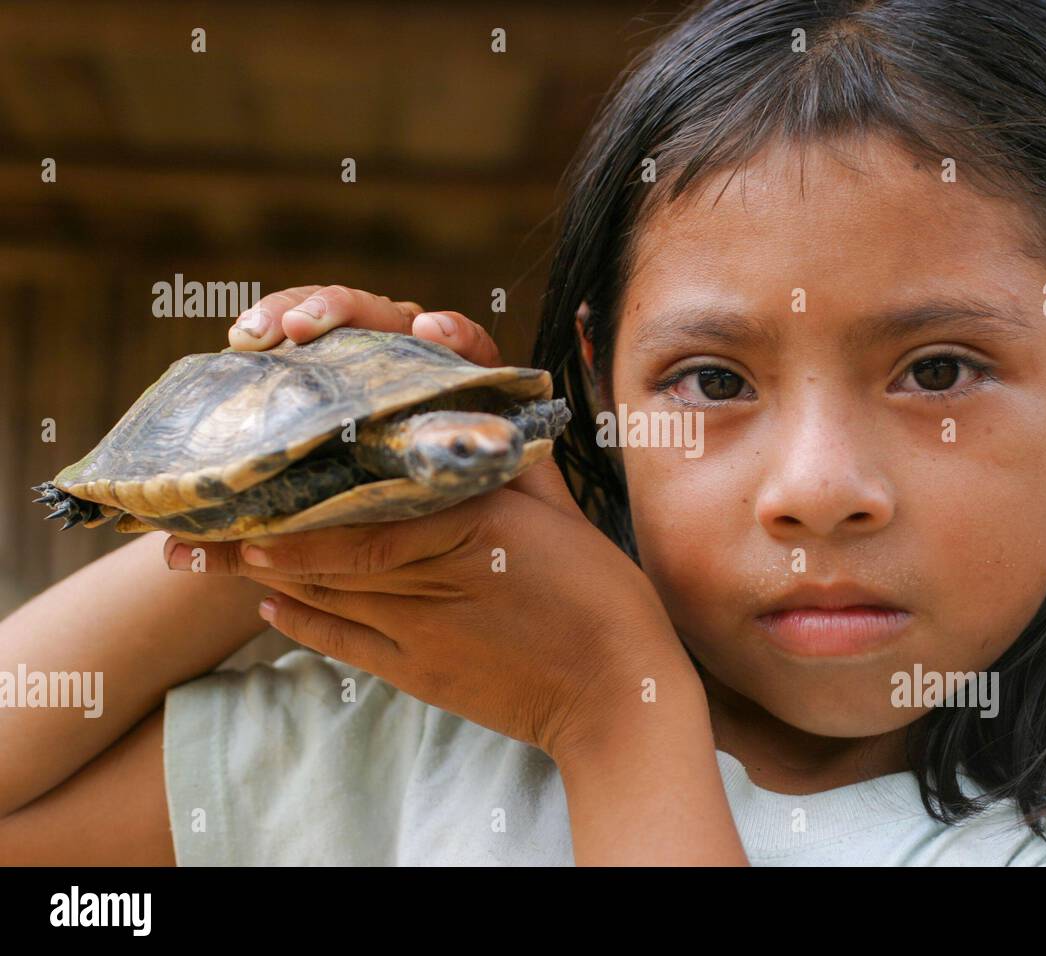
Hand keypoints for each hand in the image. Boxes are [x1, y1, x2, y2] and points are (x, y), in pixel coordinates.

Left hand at [184, 287, 700, 762]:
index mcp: (471, 518)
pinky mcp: (420, 675)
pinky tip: (267, 607)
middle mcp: (434, 571)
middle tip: (188, 526)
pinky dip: (302, 625)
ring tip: (204, 559)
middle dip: (252, 536)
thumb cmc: (597, 591)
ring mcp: (420, 630)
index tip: (242, 488)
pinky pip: (346, 644)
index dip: (296, 500)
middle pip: (326, 548)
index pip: (364, 504)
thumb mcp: (557, 507)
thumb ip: (509, 460)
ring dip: (261, 576)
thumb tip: (468, 412)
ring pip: (324, 594)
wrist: (617, 692)